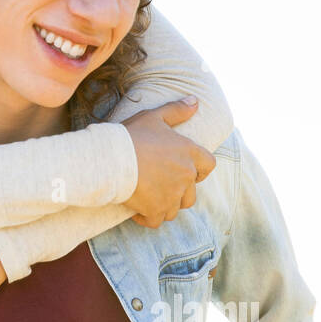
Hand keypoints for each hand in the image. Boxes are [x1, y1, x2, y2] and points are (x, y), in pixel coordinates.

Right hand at [122, 96, 215, 227]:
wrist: (111, 159)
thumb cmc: (132, 135)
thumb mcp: (154, 117)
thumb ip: (176, 111)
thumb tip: (195, 101)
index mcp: (189, 152)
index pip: (209, 165)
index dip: (200, 170)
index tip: (186, 170)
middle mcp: (185, 176)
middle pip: (191, 193)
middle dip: (179, 192)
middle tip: (159, 184)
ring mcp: (172, 195)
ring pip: (175, 208)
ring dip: (164, 205)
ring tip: (148, 197)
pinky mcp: (156, 209)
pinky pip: (157, 220)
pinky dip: (148, 217)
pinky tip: (138, 210)